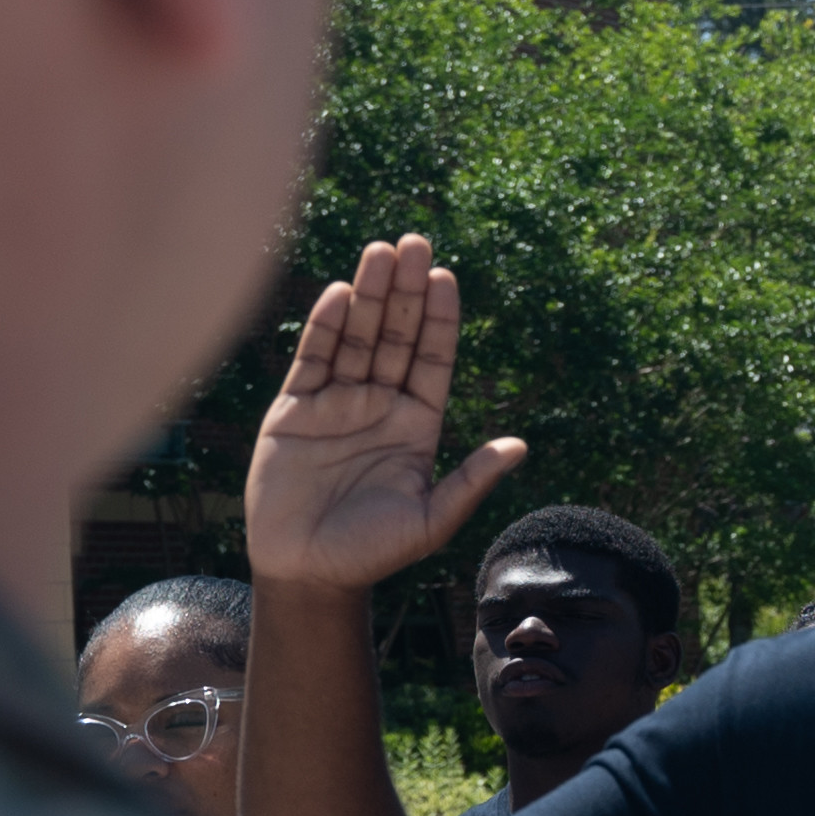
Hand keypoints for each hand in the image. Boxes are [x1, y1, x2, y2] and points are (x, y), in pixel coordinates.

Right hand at [246, 234, 526, 590]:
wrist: (306, 572)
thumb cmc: (371, 553)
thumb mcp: (430, 520)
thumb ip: (470, 481)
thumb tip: (520, 446)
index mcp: (417, 424)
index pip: (432, 358)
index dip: (439, 319)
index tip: (446, 276)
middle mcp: (380, 405)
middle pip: (395, 335)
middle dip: (405, 290)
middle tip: (415, 242)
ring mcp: (337, 404)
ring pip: (355, 338)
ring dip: (367, 295)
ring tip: (380, 251)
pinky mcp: (294, 412)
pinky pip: (312, 360)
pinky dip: (324, 327)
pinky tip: (337, 293)